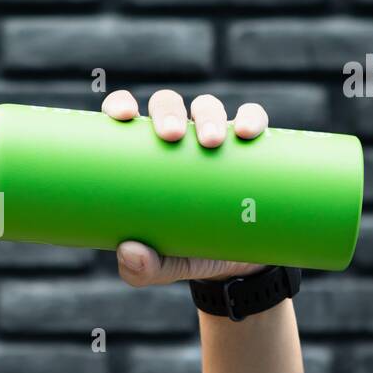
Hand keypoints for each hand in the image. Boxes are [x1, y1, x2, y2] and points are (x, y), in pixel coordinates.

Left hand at [101, 89, 270, 286]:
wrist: (236, 268)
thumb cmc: (185, 254)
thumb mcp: (161, 266)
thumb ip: (139, 268)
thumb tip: (129, 252)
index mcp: (146, 154)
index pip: (127, 115)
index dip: (120, 103)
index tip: (122, 115)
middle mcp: (178, 139)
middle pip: (167, 103)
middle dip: (168, 111)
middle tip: (172, 136)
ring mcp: (215, 140)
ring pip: (207, 106)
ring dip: (208, 115)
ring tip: (212, 142)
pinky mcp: (250, 150)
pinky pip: (252, 119)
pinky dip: (251, 118)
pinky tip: (247, 133)